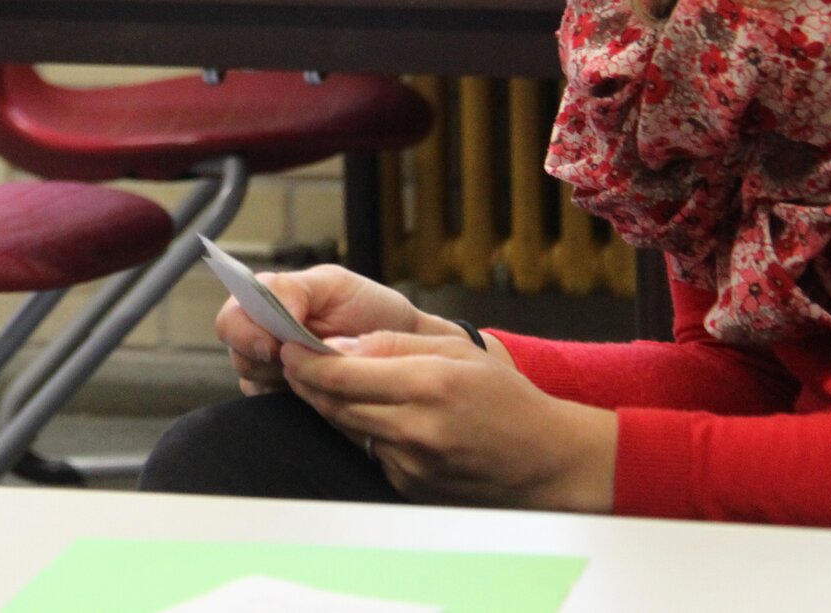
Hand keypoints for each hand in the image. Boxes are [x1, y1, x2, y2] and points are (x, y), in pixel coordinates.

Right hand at [216, 264, 423, 395]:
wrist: (405, 348)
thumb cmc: (370, 311)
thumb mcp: (334, 284)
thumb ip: (294, 289)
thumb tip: (272, 311)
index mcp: (266, 302)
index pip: (230, 319)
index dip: (245, 333)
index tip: (274, 344)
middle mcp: (262, 336)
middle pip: (237, 355)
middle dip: (267, 360)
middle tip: (302, 360)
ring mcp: (273, 372)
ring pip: (253, 383)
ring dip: (284, 379)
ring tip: (319, 370)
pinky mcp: (287, 401)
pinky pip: (274, 408)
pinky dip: (294, 400)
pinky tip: (318, 389)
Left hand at [281, 330, 617, 511]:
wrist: (543, 461)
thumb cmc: (504, 398)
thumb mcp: (455, 350)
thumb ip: (393, 344)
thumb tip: (338, 346)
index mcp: (427, 385)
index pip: (341, 374)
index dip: (304, 360)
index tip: (287, 345)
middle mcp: (415, 428)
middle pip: (333, 403)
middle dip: (306, 380)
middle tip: (291, 359)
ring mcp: (410, 463)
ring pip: (345, 428)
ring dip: (328, 404)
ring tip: (322, 380)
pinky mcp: (408, 486)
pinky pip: (369, 451)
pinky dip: (361, 431)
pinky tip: (369, 415)